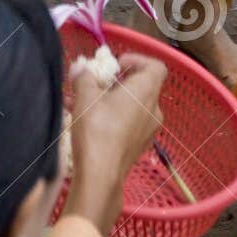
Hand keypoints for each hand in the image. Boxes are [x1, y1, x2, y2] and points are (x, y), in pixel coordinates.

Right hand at [65, 53, 165, 236]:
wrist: (101, 176)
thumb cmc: (97, 128)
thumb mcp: (85, 96)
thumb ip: (84, 77)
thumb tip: (81, 67)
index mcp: (147, 91)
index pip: (156, 66)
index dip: (138, 60)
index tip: (117, 65)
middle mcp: (154, 109)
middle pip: (142, 86)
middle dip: (118, 81)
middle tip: (97, 83)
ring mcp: (148, 131)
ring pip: (133, 106)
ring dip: (112, 100)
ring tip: (84, 102)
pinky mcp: (139, 147)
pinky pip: (129, 123)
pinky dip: (113, 117)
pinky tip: (88, 122)